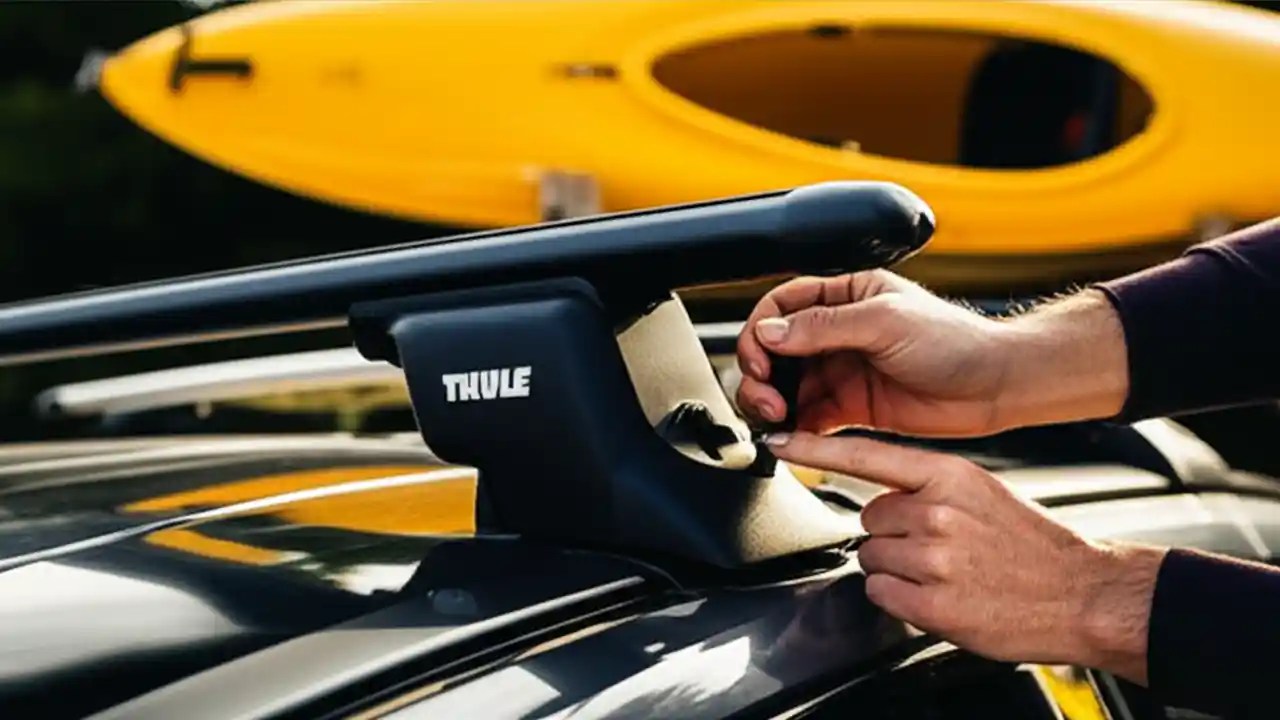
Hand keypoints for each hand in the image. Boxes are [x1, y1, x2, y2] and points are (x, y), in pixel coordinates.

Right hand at [737, 271, 1011, 436]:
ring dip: (771, 402)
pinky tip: (792, 435)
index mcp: (845, 295)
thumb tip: (770, 332)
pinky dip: (793, 427)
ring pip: (786, 385)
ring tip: (777, 418)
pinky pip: (808, 416)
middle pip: (774, 350)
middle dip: (759, 374)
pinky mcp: (851, 408)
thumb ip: (824, 326)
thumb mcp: (885, 321)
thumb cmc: (955, 341)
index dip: (760, 332)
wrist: (996, 386)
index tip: (760, 360)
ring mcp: (843, 371)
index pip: (781, 306)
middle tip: (766, 398)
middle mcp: (837, 332)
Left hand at [766, 432, 1165, 682]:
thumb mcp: (981, 491)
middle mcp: (936, 512)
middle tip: (934, 548)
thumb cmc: (1031, 544)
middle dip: (890, 534)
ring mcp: (933, 558)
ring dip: (896, 568)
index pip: (866, 456)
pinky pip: (881, 592)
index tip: (778, 442)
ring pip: (871, 556)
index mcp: (948, 476)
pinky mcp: (932, 602)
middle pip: (867, 517)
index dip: (814, 449)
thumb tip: (882, 492)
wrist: (1081, 591)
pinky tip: (939, 595)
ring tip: (942, 573)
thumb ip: (929, 486)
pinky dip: (900, 598)